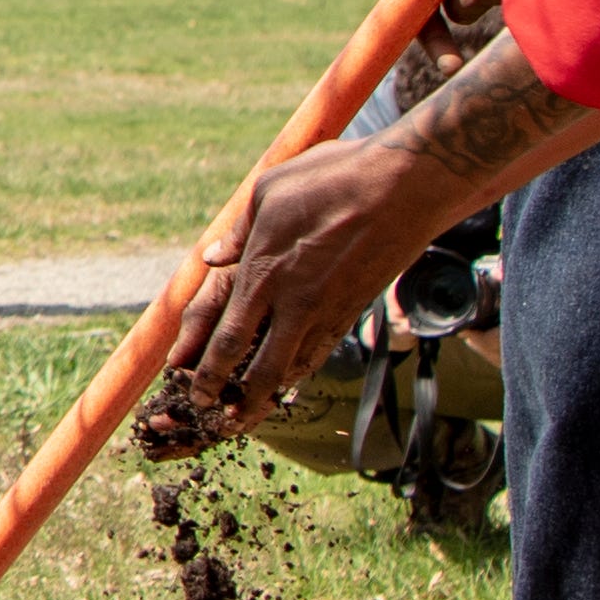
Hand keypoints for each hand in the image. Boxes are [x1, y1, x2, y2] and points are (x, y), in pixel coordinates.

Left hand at [162, 38, 599, 424]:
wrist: (406, 186)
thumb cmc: (333, 178)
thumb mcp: (271, 191)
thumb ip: (239, 231)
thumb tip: (211, 258)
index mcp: (263, 271)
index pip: (228, 335)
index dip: (209, 369)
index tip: (194, 390)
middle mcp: (293, 299)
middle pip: (259, 364)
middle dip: (236, 397)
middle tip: (221, 421)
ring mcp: (328, 308)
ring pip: (294, 365)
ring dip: (269, 393)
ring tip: (252, 414)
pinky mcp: (355, 308)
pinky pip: (323, 350)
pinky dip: (303, 371)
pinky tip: (292, 380)